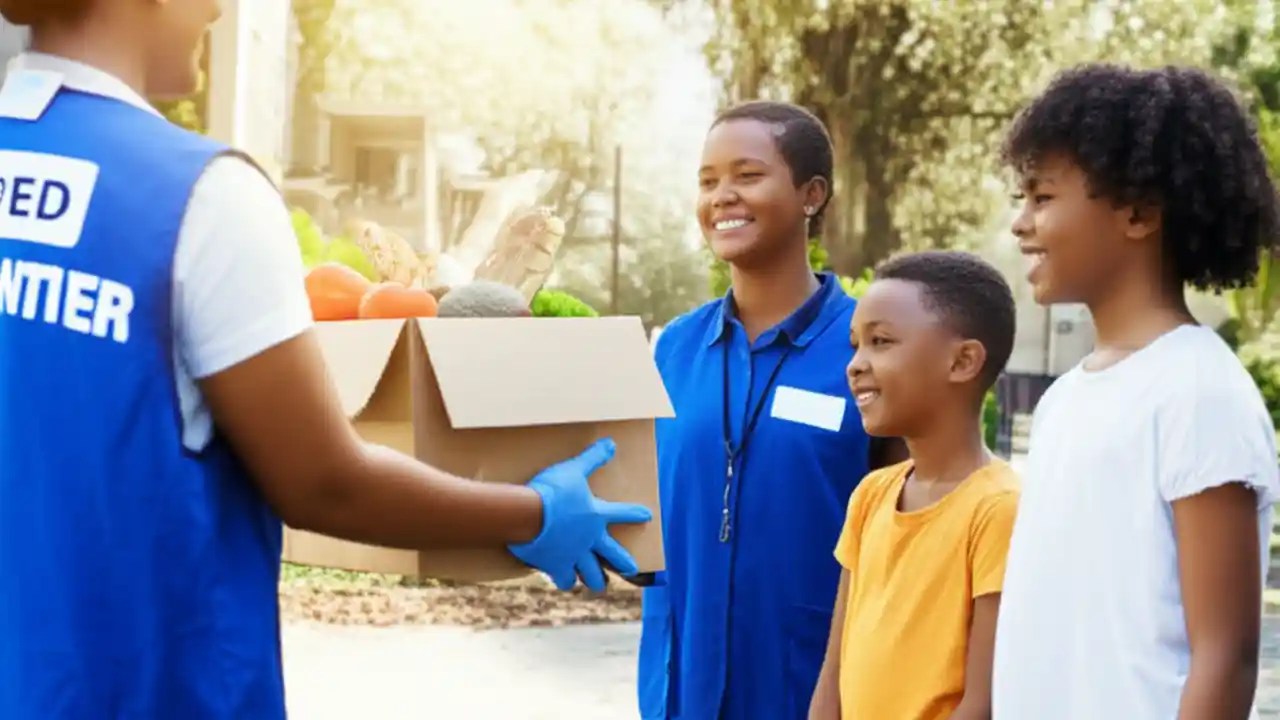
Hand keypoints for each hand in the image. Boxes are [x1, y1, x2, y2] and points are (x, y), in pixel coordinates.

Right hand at [508, 438, 652, 591]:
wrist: (528, 514)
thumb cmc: (552, 490)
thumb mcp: (573, 469)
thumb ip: (592, 458)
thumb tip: (611, 442)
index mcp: (596, 516)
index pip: (622, 513)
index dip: (634, 513)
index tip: (647, 515)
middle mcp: (590, 540)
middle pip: (613, 555)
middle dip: (624, 562)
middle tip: (632, 569)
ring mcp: (574, 556)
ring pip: (591, 574)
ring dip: (596, 579)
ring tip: (598, 585)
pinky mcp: (555, 566)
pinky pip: (563, 578)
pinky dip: (564, 579)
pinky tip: (564, 581)